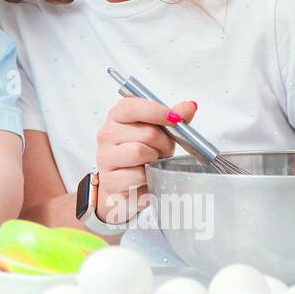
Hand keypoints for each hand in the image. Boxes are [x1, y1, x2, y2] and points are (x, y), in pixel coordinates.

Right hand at [94, 96, 198, 223]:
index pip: (131, 107)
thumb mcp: (160, 133)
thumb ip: (173, 118)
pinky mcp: (109, 180)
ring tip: (154, 162)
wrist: (130, 186)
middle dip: (164, 143)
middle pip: (145, 132)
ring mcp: (105, 157)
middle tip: (165, 149)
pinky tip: (145, 176)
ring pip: (139, 151)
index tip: (175, 118)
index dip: (156, 111)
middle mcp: (107, 134)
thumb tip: (189, 107)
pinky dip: (148, 177)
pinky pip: (137, 175)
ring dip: (155, 159)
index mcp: (117, 117)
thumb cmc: (144, 156)